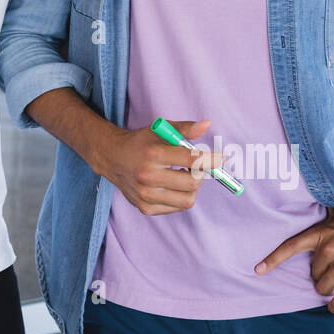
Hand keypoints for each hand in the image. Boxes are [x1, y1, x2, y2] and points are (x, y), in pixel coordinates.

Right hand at [93, 120, 224, 214]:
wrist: (112, 158)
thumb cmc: (141, 142)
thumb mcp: (160, 130)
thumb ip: (185, 129)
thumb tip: (208, 124)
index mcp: (153, 153)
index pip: (193, 160)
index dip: (211, 160)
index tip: (220, 158)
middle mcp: (148, 176)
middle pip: (193, 183)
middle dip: (201, 174)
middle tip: (197, 167)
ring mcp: (146, 195)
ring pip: (188, 200)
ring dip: (192, 187)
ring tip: (182, 175)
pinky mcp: (146, 208)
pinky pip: (177, 207)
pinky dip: (180, 196)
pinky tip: (172, 185)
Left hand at [255, 207, 333, 312]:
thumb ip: (323, 213)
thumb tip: (309, 195)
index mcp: (322, 235)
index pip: (290, 247)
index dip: (273, 260)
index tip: (258, 270)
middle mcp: (329, 251)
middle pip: (312, 274)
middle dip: (321, 275)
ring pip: (323, 288)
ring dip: (329, 289)